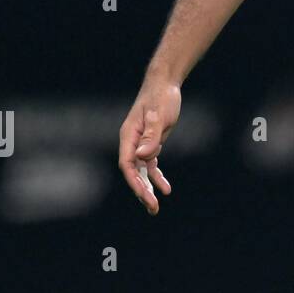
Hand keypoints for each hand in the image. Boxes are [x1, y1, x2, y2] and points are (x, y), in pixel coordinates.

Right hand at [118, 76, 179, 214]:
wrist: (165, 84)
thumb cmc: (160, 97)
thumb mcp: (158, 115)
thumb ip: (151, 136)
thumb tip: (143, 156)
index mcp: (128, 136)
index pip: (127, 164)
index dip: (134, 181)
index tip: (145, 194)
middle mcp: (131, 143)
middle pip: (133, 172)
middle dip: (142, 191)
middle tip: (153, 208)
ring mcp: (140, 144)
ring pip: (142, 172)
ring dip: (148, 189)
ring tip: (155, 207)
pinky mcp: (151, 143)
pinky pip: (151, 165)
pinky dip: (157, 177)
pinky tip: (166, 189)